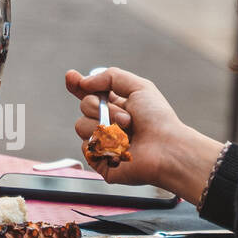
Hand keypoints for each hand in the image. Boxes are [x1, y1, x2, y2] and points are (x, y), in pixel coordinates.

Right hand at [64, 68, 224, 201]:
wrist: (166, 149)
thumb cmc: (159, 121)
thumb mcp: (139, 87)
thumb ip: (110, 77)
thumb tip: (84, 82)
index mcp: (117, 105)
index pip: (89, 93)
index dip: (77, 85)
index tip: (71, 76)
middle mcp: (108, 122)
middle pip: (84, 105)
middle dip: (102, 107)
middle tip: (127, 118)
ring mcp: (102, 141)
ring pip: (81, 126)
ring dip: (105, 127)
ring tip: (127, 135)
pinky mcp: (100, 160)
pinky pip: (86, 147)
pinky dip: (103, 145)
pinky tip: (120, 148)